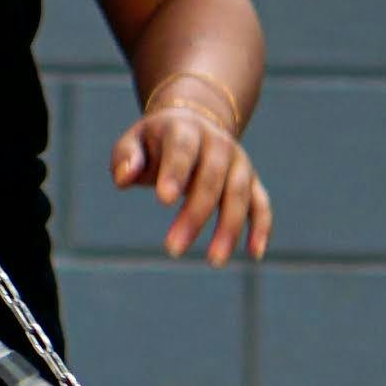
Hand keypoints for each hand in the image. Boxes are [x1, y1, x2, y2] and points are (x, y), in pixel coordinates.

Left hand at [114, 85, 268, 261]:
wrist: (195, 125)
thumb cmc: (156, 144)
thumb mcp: (134, 142)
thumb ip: (126, 158)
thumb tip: (123, 178)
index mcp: (185, 129)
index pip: (183, 149)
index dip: (175, 172)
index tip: (164, 200)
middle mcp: (218, 143)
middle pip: (211, 178)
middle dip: (194, 214)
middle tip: (173, 249)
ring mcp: (239, 163)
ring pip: (239, 194)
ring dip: (229, 228)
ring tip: (214, 261)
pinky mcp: (251, 182)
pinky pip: (261, 205)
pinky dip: (261, 228)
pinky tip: (254, 254)